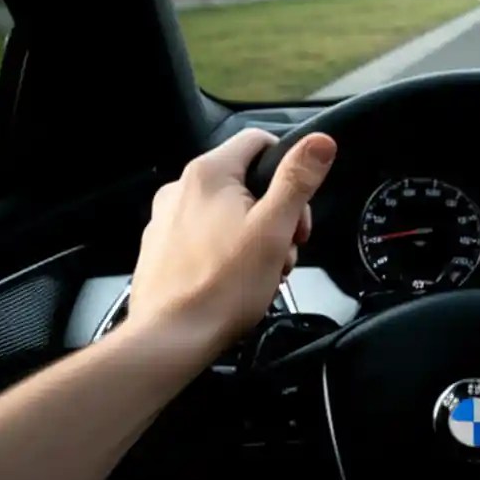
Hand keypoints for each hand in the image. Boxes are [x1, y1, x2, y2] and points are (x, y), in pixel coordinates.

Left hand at [128, 129, 337, 360]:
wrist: (170, 339)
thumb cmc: (224, 287)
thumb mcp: (274, 229)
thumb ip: (297, 180)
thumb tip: (320, 142)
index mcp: (209, 174)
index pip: (259, 140)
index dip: (289, 166)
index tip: (299, 205)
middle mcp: (180, 189)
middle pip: (246, 181)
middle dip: (275, 212)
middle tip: (286, 247)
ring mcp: (165, 219)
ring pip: (227, 211)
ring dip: (255, 235)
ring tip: (263, 271)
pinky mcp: (159, 248)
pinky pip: (205, 235)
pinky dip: (226, 250)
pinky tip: (236, 279)